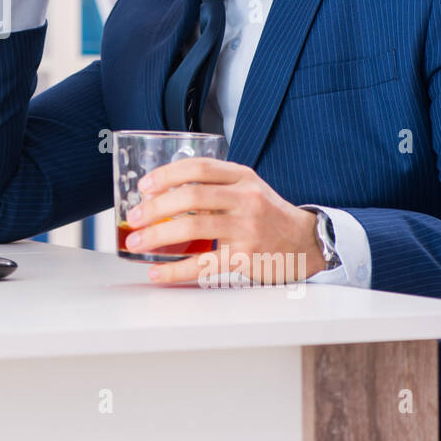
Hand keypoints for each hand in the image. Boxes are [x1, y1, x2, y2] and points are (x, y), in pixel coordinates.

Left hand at [121, 158, 326, 284]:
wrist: (306, 243)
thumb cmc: (267, 215)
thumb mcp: (247, 189)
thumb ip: (213, 187)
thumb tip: (161, 194)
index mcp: (242, 177)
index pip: (199, 167)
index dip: (167, 174)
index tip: (144, 186)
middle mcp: (246, 199)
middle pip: (191, 197)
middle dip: (155, 208)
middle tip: (134, 217)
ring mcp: (247, 229)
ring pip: (193, 228)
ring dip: (157, 236)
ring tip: (137, 241)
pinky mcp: (246, 258)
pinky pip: (203, 264)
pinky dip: (175, 270)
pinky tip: (157, 272)